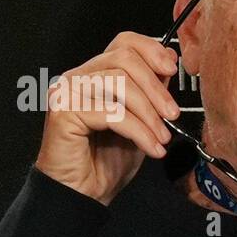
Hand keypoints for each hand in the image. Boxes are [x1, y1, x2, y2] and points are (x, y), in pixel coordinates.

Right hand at [35, 32, 182, 205]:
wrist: (85, 194)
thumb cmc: (107, 161)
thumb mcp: (142, 122)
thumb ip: (151, 92)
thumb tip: (168, 63)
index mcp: (97, 74)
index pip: (124, 43)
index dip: (152, 50)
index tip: (173, 70)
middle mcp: (79, 77)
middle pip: (124, 59)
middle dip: (156, 88)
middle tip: (173, 115)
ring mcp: (67, 92)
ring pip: (119, 83)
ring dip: (149, 113)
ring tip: (162, 138)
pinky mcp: (63, 111)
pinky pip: (111, 112)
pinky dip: (139, 131)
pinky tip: (152, 148)